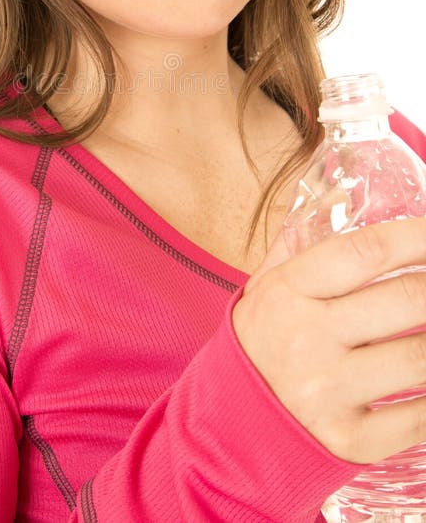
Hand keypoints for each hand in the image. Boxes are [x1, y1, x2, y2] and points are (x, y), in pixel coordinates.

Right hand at [232, 216, 425, 462]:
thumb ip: (302, 242)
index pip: (366, 251)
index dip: (418, 237)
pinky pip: (420, 416)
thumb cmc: (259, 342)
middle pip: (408, 300)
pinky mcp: (350, 442)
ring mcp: (328, 393)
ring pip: (422, 359)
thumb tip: (343, 190)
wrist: (226, 424)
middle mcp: (307, 339)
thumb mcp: (266, 286)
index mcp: (288, 292)